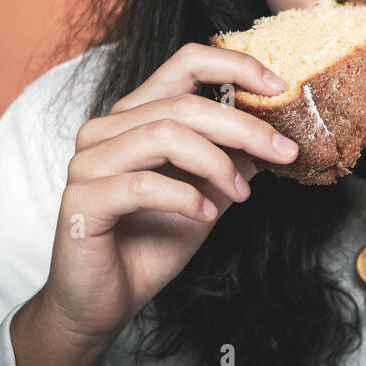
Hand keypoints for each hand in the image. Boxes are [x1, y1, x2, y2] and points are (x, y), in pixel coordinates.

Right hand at [39, 43, 299, 349]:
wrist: (106, 302)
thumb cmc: (154, 241)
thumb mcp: (209, 192)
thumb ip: (233, 158)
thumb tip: (277, 131)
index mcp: (136, 115)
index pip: (185, 63)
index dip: (235, 66)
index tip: (279, 86)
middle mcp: (107, 129)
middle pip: (184, 103)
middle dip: (244, 127)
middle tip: (284, 151)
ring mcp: (89, 162)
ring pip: (164, 135)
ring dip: (216, 163)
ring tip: (241, 193)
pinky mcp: (81, 199)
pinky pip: (142, 184)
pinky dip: (184, 197)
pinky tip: (204, 214)